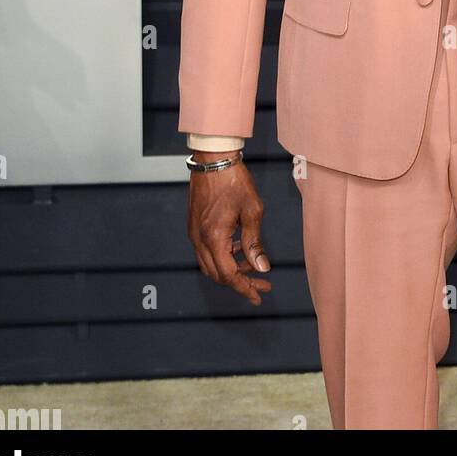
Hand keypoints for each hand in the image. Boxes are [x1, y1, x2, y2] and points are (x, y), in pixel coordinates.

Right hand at [187, 157, 271, 304]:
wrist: (213, 159)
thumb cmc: (235, 181)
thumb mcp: (252, 211)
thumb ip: (254, 242)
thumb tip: (261, 268)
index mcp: (214, 238)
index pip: (228, 275)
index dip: (244, 288)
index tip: (258, 296)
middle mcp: (199, 239)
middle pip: (217, 274)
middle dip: (240, 283)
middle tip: (261, 284)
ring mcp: (194, 233)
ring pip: (210, 264)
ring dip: (231, 270)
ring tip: (253, 267)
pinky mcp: (194, 225)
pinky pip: (206, 251)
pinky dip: (222, 256)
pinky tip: (239, 248)